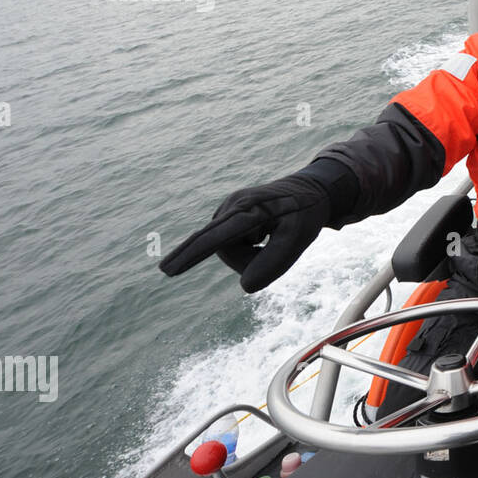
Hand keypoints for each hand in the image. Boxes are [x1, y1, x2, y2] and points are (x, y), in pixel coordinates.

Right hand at [159, 172, 334, 292]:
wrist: (310, 191)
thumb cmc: (305, 215)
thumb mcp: (299, 238)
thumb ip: (275, 262)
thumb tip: (245, 286)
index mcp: (250, 208)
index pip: (217, 236)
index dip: (192, 254)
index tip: (167, 270)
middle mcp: (232, 206)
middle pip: (224, 251)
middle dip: (247, 259)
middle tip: (274, 242)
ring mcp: (226, 210)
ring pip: (226, 251)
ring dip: (250, 255)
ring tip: (270, 236)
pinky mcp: (226, 218)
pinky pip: (229, 245)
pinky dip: (248, 249)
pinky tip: (262, 234)